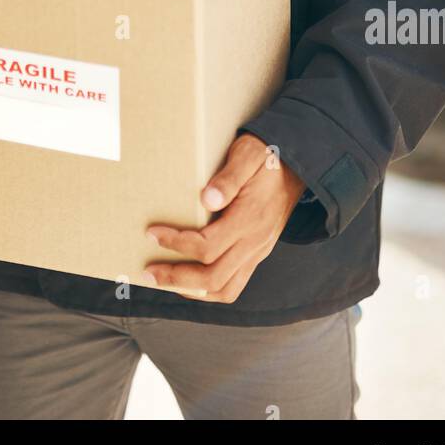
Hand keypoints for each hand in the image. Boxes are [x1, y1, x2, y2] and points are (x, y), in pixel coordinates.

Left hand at [141, 133, 306, 302]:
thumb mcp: (248, 155)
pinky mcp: (257, 254)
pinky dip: (209, 289)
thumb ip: (229, 177)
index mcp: (250, 218)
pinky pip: (233, 285)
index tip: (152, 233)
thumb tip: (206, 199)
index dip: (177, 243)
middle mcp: (255, 242)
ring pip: (224, 289)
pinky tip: (189, 281)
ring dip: (192, 290)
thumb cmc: (266, 156)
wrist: (296, 164)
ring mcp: (258, 251)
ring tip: (164, 281)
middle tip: (148, 272)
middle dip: (176, 278)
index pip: (208, 246)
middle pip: (213, 277)